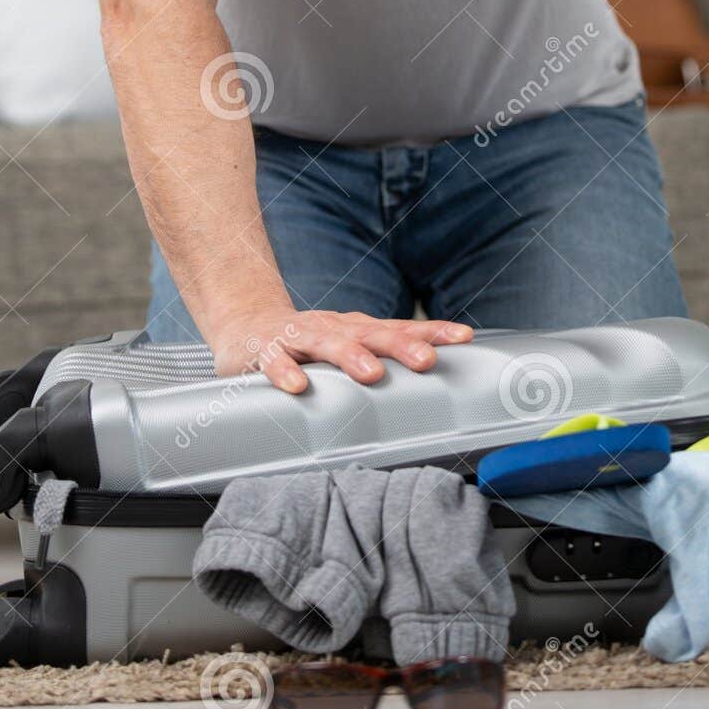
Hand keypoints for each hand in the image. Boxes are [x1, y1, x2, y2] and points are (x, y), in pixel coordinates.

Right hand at [209, 302, 473, 393]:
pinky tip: (298, 385)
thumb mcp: (347, 345)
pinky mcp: (265, 350)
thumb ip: (381, 358)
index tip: (462, 337)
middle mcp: (333, 329)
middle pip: (370, 334)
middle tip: (426, 360)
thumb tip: (433, 374)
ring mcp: (299, 337)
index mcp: (356, 329)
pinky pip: (276, 360)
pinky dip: (286, 371)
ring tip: (371, 374)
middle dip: (400, 346)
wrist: (246, 323)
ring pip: (327, 344)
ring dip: (350, 356)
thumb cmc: (307, 340)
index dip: (430, 331)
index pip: (399, 328)